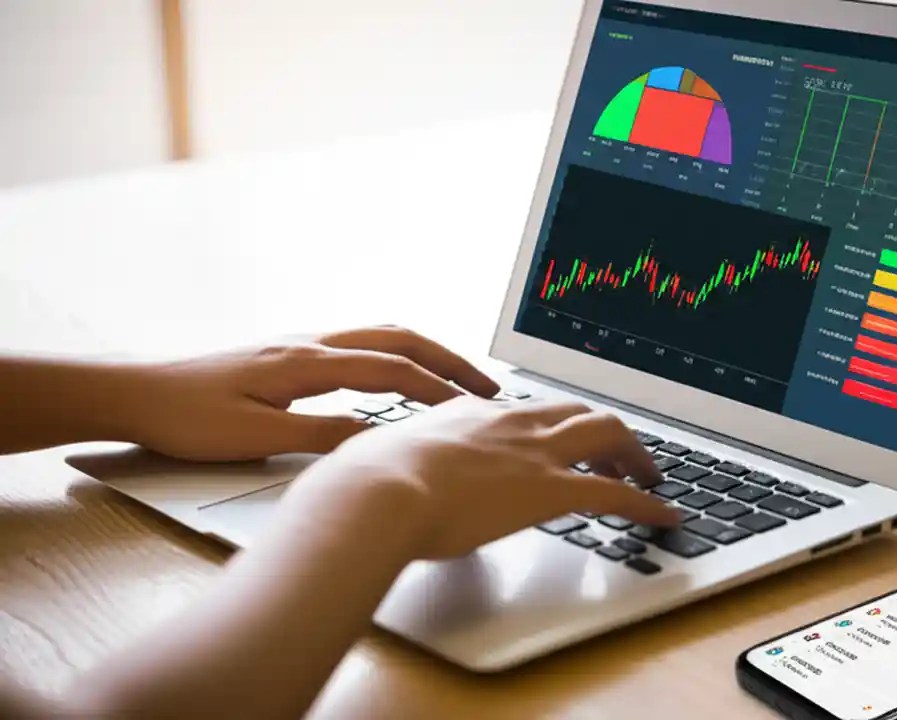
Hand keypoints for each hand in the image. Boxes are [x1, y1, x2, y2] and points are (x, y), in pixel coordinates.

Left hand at [122, 326, 498, 460]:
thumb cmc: (187, 416)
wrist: (134, 393)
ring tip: (453, 379)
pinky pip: (358, 346)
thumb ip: (322, 436)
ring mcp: (298, 345)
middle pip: (397, 338)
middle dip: (447, 359)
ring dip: (423, 354)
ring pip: (379, 335)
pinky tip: (394, 381)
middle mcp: (309, 344)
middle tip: (486, 384)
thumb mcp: (257, 439)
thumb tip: (378, 441)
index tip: (473, 410)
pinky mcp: (287, 356)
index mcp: (307, 363)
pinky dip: (394, 357)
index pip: (392, 370)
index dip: (439, 390)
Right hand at [293, 396, 679, 558]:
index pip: (530, 408)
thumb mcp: (384, 460)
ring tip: (649, 476)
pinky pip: (617, 492)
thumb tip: (388, 476)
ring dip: (635, 454)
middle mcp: (511, 423)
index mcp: (472, 414)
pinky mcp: (550, 489)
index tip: (562, 435)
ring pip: (608, 433)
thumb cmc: (364, 483)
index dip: (555, 421)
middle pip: (578, 410)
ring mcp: (534, 453)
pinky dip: (648, 503)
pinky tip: (665, 516)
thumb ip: (401, 463)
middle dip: (606, 430)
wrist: (376, 494)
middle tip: (620, 455)